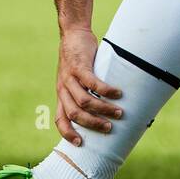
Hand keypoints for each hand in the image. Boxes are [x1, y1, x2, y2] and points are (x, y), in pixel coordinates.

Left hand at [54, 28, 122, 145]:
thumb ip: (84, 93)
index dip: (68, 133)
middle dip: (93, 124)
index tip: (80, 144)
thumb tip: (105, 111)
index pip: (60, 119)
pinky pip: (93, 83)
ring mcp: (70, 78)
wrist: (72, 34)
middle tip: (110, 128)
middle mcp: (63, 89)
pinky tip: (118, 93)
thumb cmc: (78, 60)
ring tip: (119, 112)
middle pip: (75, 114)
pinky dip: (106, 91)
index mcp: (62, 95)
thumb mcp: (75, 80)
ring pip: (84, 101)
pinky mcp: (79, 67)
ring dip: (103, 109)